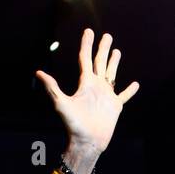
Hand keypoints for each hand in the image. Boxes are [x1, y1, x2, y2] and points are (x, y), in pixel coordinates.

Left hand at [35, 29, 139, 172]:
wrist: (86, 142)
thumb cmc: (73, 125)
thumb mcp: (61, 104)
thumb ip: (52, 88)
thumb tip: (38, 73)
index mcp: (85, 84)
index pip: (85, 59)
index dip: (87, 44)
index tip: (89, 31)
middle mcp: (96, 87)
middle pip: (100, 62)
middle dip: (103, 48)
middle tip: (107, 36)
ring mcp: (106, 96)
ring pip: (111, 74)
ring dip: (114, 63)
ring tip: (117, 51)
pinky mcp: (115, 107)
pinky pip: (124, 96)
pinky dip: (129, 90)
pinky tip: (135, 84)